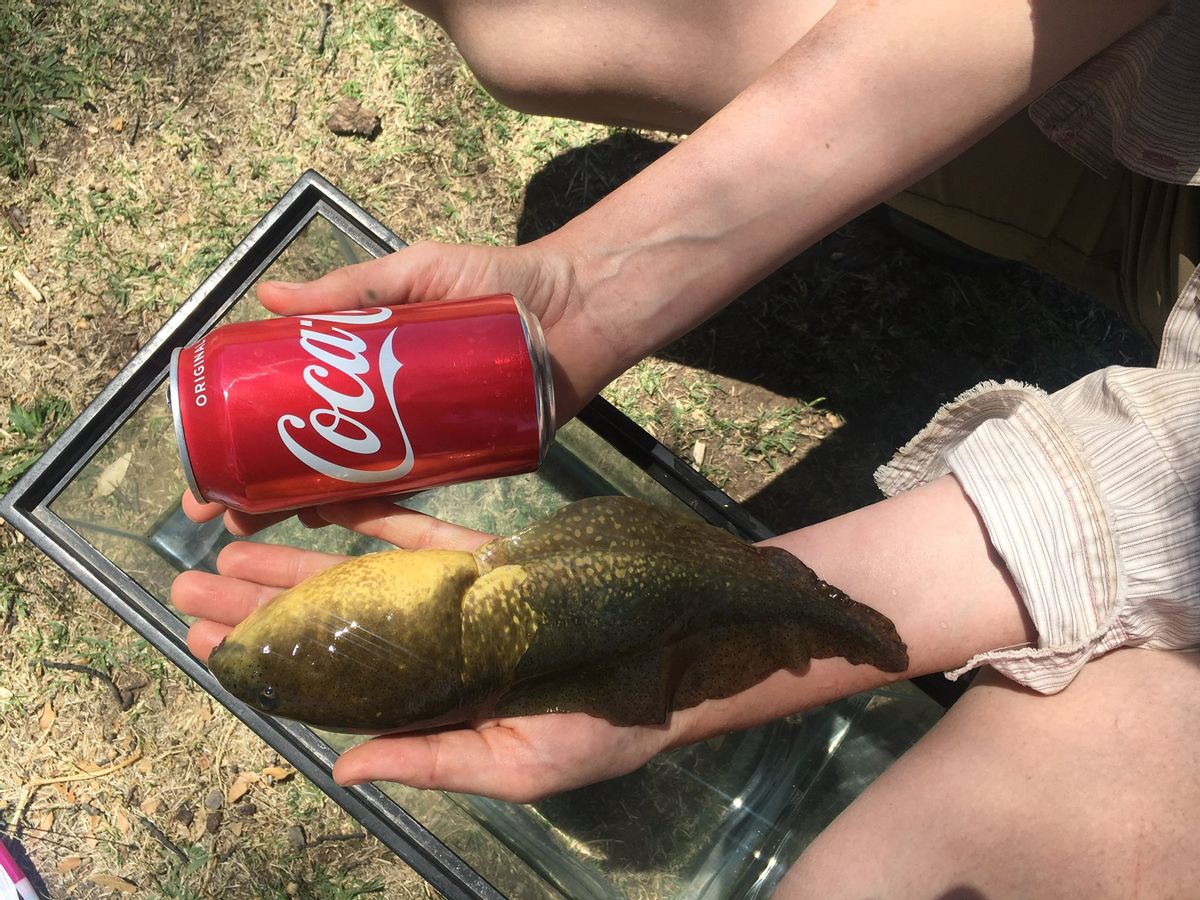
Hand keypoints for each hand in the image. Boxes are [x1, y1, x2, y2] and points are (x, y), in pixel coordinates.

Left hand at [171, 498, 677, 800]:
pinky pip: (419, 528)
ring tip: (226, 545)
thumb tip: (344, 771)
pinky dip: (370, 515)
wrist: (683, 654)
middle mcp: (433, 647)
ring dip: (295, 558)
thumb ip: (433, 762)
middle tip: (185, 586)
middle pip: (330, 621)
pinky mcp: (488, 556)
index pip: (332, 684)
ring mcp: (458, 597)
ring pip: (361, 572)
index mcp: (433, 702)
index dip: (273, 665)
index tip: (208, 647)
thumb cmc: (607, 725)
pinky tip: (320, 501)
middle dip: (260, 605)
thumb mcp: (519, 768)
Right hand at [183, 236, 623, 533]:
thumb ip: (352, 285)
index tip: (204, 462)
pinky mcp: (466, 462)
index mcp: (368, 372)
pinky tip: (337, 530)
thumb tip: (266, 297)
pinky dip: (379, 518)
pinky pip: (416, 496)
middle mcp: (389, 414)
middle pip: (313, 461)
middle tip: (222, 516)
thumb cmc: (496, 280)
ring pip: (355, 488)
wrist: (577, 305)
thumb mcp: (416, 272)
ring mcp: (425, 443)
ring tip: (265, 525)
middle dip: (262, 491)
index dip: (246, 438)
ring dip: (307, 510)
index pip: (296, 410)